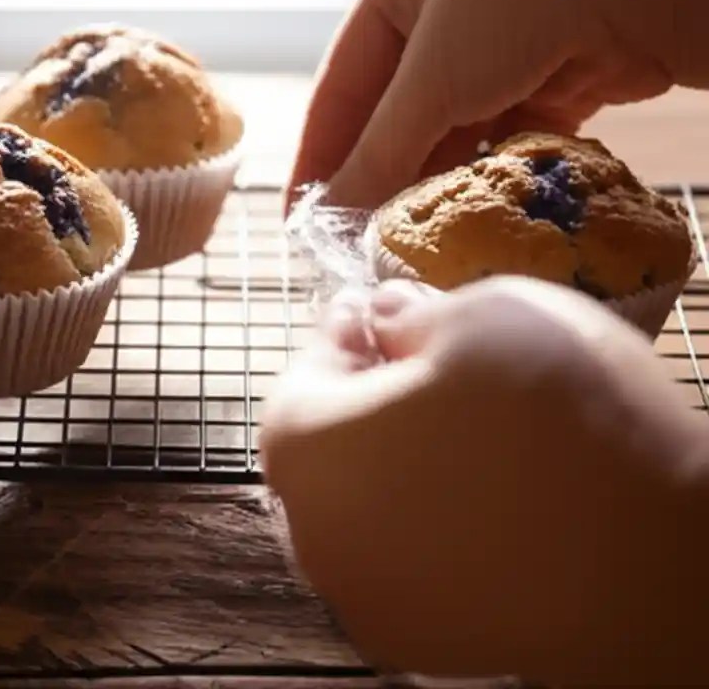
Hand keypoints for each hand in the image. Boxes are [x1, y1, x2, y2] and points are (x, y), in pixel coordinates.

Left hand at [258, 278, 708, 684]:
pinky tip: (487, 508)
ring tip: (468, 442)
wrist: (652, 563)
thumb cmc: (559, 418)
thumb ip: (412, 315)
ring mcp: (358, 596)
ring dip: (402, 472)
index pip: (309, 372)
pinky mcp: (416, 643)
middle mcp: (309, 531)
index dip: (349, 335)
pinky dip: (433, 534)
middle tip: (431, 373)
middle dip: (373, 405)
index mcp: (302, 444)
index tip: (377, 311)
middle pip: (333, 448)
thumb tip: (384, 319)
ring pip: (367, 513)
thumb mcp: (486, 314)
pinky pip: (409, 567)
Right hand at [286, 0, 708, 209]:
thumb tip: (331, 221)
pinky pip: (522, 137)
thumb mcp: (435, 74)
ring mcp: (518, 40)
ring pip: (463, 131)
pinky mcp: (577, 68)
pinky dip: (503, 178)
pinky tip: (486, 221)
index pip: (340, 86)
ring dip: (443, 188)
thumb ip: (380, 151)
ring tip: (420, 248)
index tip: (302, 225)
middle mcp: (454, 10)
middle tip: (365, 250)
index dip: (319, 158)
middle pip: (401, 115)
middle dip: (384, 181)